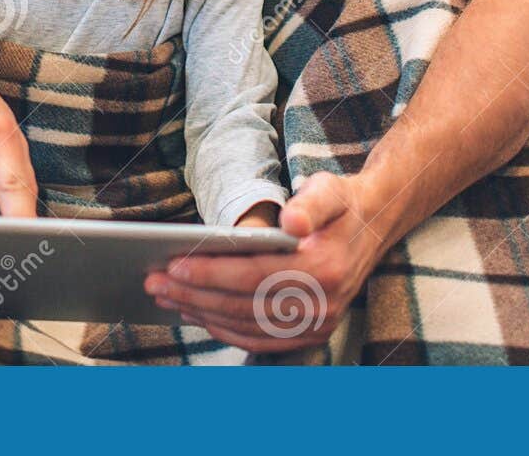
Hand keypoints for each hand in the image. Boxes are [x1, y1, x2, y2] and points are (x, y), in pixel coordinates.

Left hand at [146, 172, 383, 352]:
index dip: (211, 273)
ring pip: (246, 326)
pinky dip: (224, 330)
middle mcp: (323, 303)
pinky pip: (259, 339)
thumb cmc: (342, 203)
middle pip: (243, 305)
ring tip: (166, 296)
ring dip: (201, 314)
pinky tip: (197, 314)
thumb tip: (290, 220)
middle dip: (193, 295)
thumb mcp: (330, 189)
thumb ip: (311, 203)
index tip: (173, 267)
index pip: (255, 275)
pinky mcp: (312, 333)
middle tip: (154, 282)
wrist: (374, 226)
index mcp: (324, 267)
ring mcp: (318, 323)